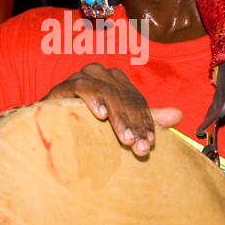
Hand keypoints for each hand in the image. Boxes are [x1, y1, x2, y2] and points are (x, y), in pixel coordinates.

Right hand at [44, 64, 180, 155]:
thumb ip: (145, 119)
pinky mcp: (64, 85)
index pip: (138, 100)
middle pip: (125, 96)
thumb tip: (179, 115)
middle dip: (135, 125)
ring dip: (119, 116)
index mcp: (116, 82)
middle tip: (141, 149)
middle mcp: (101, 74)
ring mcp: (82, 77)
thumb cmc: (84, 125)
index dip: (146, 122)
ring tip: (125, 140)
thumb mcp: (118, 124)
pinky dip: (92, 99)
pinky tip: (100, 116)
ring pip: (108, 91)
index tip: (150, 145)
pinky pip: (82, 87)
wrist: (46, 125)